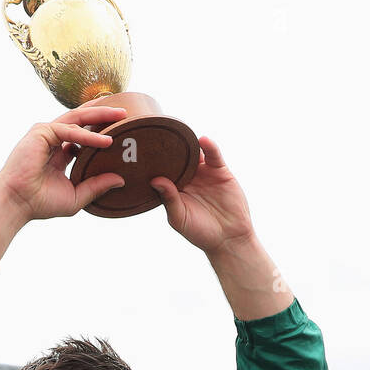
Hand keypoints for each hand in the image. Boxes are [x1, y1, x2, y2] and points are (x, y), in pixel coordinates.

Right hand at [0, 105, 126, 220]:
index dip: (100, 129)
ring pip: (77, 118)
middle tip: (125, 113)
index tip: (121, 129)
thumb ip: (96, 186)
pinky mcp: (41, 133)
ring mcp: (46, 133)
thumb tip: (120, 180)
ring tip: (121, 115)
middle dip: (103, 114)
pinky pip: (69, 130)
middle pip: (82, 120)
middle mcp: (52, 139)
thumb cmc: (40, 203)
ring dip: (100, 115)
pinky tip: (105, 141)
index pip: (82, 134)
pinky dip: (88, 135)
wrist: (17, 203)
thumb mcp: (76, 196)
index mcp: (59, 152)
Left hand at [149, 136, 254, 254]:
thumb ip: (169, 199)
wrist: (229, 238)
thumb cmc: (200, 232)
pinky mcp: (219, 170)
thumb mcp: (179, 218)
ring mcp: (203, 172)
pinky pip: (213, 155)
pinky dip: (209, 146)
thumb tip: (155, 180)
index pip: (160, 170)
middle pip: (175, 157)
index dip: (152, 162)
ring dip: (187, 142)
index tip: (140, 151)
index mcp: (173, 189)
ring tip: (178, 131)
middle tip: (156, 133)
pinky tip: (202, 140)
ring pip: (193, 152)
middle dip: (167, 146)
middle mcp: (187, 178)